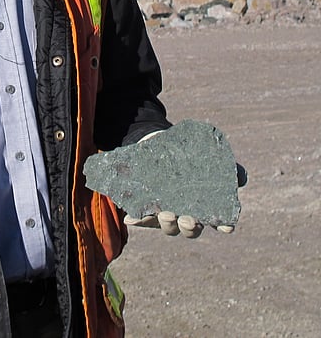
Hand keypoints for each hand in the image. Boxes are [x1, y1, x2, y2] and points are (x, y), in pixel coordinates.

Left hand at [123, 134, 247, 236]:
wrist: (162, 145)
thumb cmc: (192, 157)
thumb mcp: (210, 158)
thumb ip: (229, 168)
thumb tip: (242, 177)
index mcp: (205, 207)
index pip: (218, 222)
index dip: (223, 226)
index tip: (226, 227)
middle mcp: (187, 214)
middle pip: (190, 230)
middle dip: (189, 227)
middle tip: (187, 219)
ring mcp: (167, 212)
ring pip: (168, 226)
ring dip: (167, 223)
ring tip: (165, 214)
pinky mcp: (148, 206)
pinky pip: (142, 217)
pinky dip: (138, 219)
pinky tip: (132, 217)